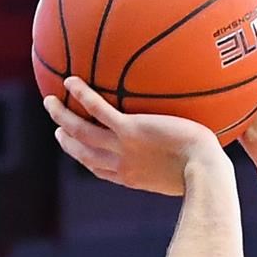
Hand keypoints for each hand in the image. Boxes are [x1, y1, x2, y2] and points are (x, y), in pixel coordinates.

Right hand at [45, 77, 226, 196]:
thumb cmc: (206, 172)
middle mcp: (121, 164)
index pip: (100, 169)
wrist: (205, 172)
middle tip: (57, 128)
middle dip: (67, 141)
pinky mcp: (131, 130)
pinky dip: (82, 96)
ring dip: (62, 117)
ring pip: (81, 132)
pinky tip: (71, 80)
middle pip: (83, 153)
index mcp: (131, 176)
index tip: (76, 147)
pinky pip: (98, 110)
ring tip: (50, 101)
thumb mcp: (187, 171)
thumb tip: (189, 150)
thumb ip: (177, 160)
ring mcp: (123, 147)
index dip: (84, 158)